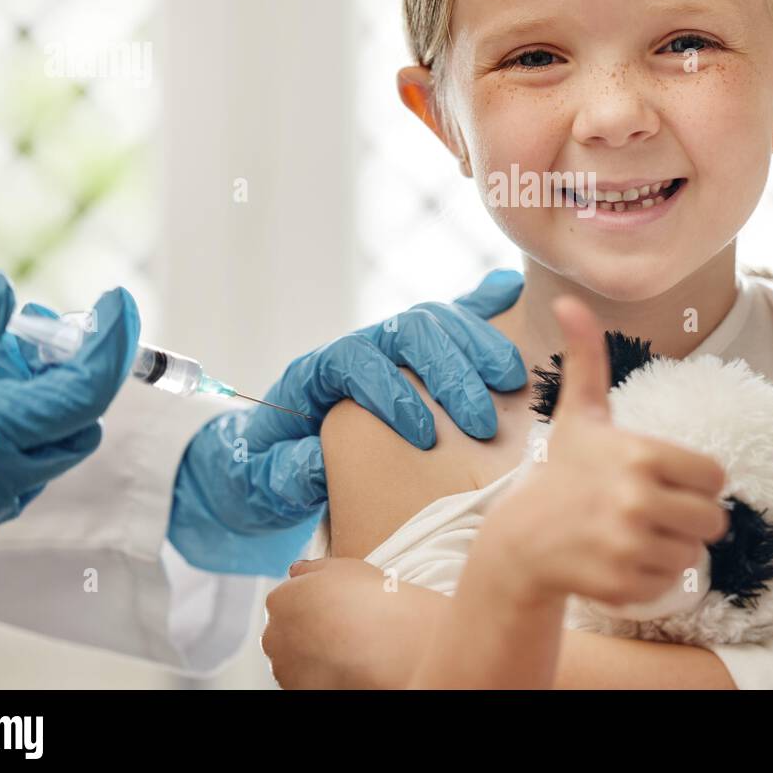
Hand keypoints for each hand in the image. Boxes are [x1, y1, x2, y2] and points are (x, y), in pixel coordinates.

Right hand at [0, 272, 138, 592]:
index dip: (111, 345)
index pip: (82, 394)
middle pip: (72, 428)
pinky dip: (3, 442)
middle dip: (70, 371)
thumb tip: (0, 292)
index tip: (119, 301)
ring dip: (33, 404)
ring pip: (39, 459)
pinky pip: (2, 488)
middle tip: (39, 326)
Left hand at [167, 269, 527, 575]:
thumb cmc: (267, 470)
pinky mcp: (418, 354)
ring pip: (437, 320)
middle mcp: (358, 347)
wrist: (272, 458)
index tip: (423, 433)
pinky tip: (512, 293)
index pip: (355, 358)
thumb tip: (314, 464)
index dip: (391, 389)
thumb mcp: (260, 480)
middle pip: (407, 329)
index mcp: (316, 372)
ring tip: (512, 382)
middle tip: (481, 421)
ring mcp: (390, 345)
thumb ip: (282, 473)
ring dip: (478, 345)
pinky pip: (453, 317)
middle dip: (449, 369)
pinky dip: (484, 304)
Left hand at [261, 556, 434, 688]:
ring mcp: (284, 667)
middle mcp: (274, 635)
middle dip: (304, 630)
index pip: (285, 601)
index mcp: (280, 600)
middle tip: (338, 629)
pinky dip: (319, 675)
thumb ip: (312, 568)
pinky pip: (305, 680)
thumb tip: (297, 571)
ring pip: (292, 659)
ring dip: (310, 654)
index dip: (311, 603)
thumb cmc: (368, 601)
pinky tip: (344, 665)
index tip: (331, 607)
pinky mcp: (297, 690)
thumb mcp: (341, 567)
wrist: (387, 644)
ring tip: (345, 649)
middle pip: (284, 631)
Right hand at [478, 295, 728, 609]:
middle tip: (650, 511)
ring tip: (632, 534)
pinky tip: (620, 559)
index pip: (715, 477)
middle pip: (714, 520)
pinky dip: (652, 577)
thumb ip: (586, 357)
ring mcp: (629, 547)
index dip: (693, 480)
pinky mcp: (624, 585)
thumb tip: (567, 299)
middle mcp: (638, 501)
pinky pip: (670, 584)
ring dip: (670, 547)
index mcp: (641, 455)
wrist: (521, 540)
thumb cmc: (562, 471)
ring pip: (694, 555)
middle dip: (688, 517)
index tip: (662, 479)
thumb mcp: (580, 414)